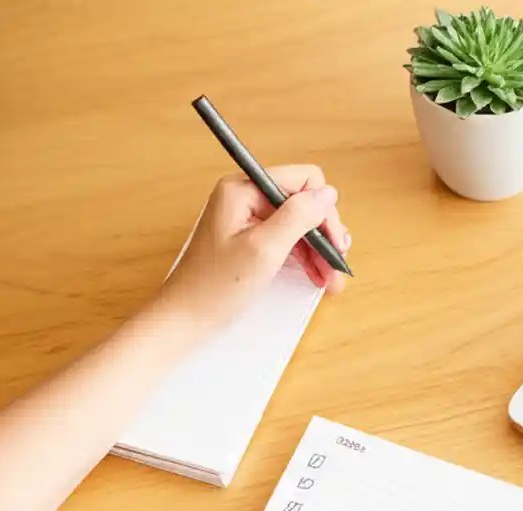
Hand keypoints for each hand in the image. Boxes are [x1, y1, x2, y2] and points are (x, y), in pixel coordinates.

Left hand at [150, 164, 351, 334]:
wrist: (185, 318)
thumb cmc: (216, 286)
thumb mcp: (264, 249)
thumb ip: (298, 216)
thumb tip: (329, 193)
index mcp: (243, 189)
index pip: (303, 180)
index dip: (323, 211)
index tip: (334, 243)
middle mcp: (246, 197)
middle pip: (303, 202)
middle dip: (324, 234)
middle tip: (337, 265)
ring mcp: (248, 218)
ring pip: (299, 223)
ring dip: (319, 249)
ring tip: (331, 279)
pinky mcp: (250, 239)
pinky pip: (287, 239)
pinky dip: (305, 257)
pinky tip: (318, 276)